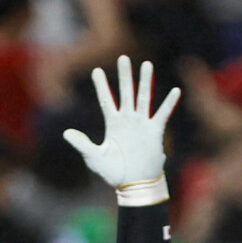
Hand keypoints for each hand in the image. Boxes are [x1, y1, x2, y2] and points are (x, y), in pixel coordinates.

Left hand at [65, 57, 178, 196]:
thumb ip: (82, 144)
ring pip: (143, 98)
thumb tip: (66, 133)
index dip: (101, 85)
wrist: (134, 185)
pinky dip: (168, 103)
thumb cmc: (114, 173)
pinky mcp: (154, 132)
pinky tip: (175, 91)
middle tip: (123, 57)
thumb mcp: (95, 158)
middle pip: (126, 92)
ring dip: (145, 82)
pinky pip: (162, 115)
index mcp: (113, 124)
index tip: (96, 70)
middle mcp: (127, 120)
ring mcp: (142, 124)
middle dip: (125, 75)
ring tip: (147, 64)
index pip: (106, 100)